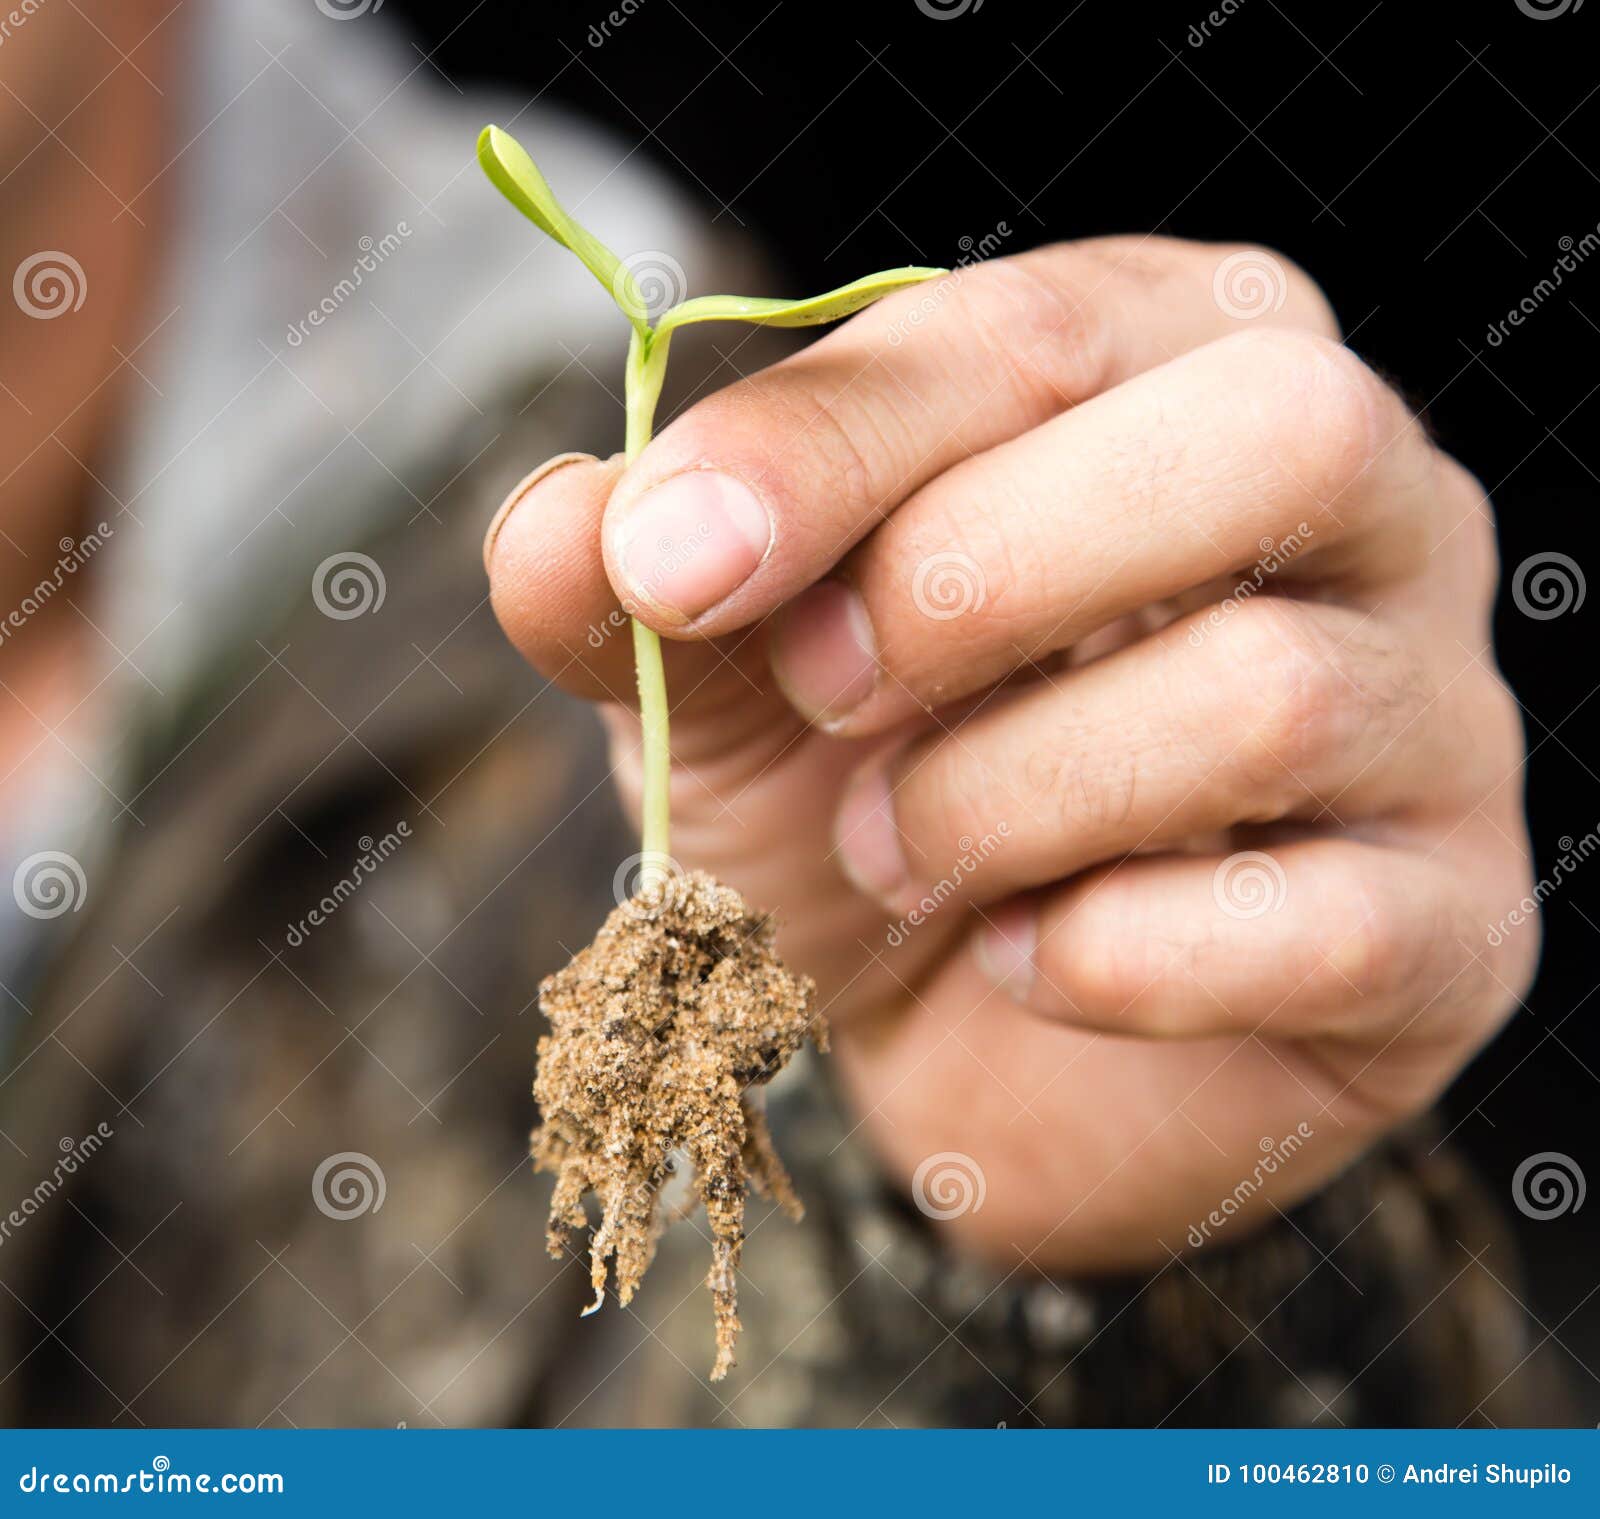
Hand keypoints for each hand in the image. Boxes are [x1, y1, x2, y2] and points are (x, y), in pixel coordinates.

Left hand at [485, 239, 1535, 1272]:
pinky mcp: (1451, 928)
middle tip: (824, 698)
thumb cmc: (862, 801)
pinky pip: (1327, 927)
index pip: (1047, 330)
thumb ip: (635, 585)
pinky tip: (1027, 959)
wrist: (961, 1036)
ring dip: (1009, 795)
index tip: (670, 562)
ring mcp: (1432, 721)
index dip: (839, 441)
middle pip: (1274, 431)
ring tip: (900, 849)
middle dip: (984, 576)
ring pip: (1276, 689)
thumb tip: (565, 527)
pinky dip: (1115, 960)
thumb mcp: (721, 679)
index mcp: (1179, 377)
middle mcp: (1360, 513)